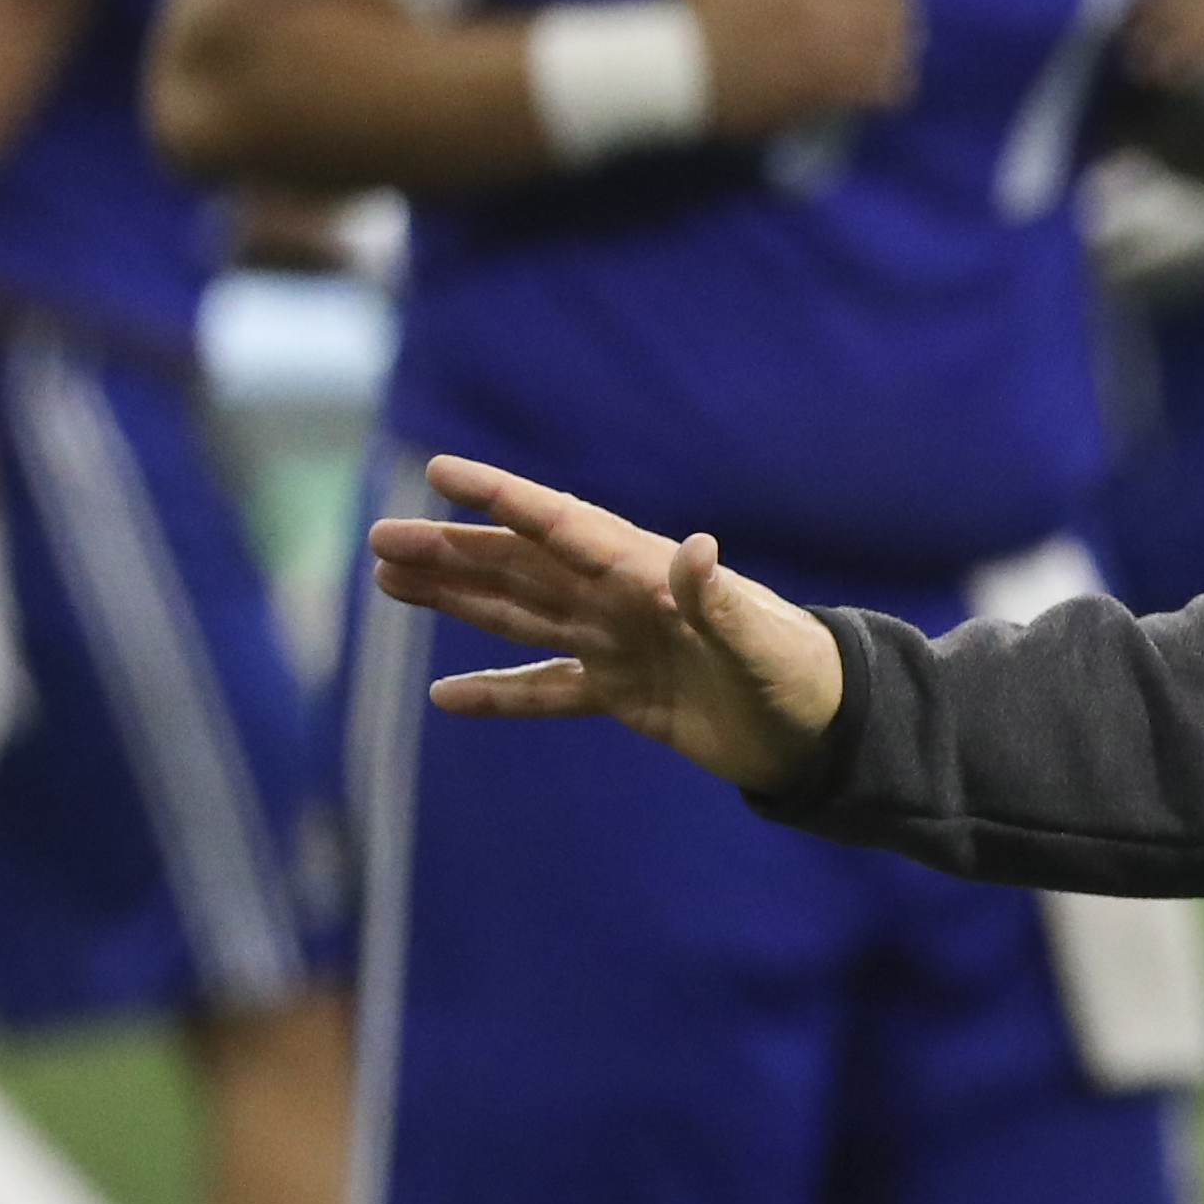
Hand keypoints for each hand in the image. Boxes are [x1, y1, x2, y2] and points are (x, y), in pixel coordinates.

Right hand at [363, 453, 849, 794]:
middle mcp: (623, 601)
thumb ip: (722, 598)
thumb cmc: (802, 674)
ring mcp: (618, 646)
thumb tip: (696, 546)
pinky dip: (497, 692)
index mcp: (648, 575)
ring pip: (520, 615)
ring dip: (458, 601)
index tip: (440, 472)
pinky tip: (443, 697)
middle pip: (521, 567)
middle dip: (452, 551)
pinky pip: (545, 690)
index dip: (502, 498)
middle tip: (379, 539)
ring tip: (390, 583)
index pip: (561, 526)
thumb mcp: (763, 638)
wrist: (824, 731)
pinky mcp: (624, 695)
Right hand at [679, 0, 914, 139]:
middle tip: (900, 11)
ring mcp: (829, 52)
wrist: (677, 74)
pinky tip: (893, 85)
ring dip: (897, 43)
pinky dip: (891, 85)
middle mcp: (825, 9)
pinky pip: (879, 88)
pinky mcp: (827, 91)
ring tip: (900, 47)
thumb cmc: (691, 16)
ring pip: (890, 43)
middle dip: (896, 3)